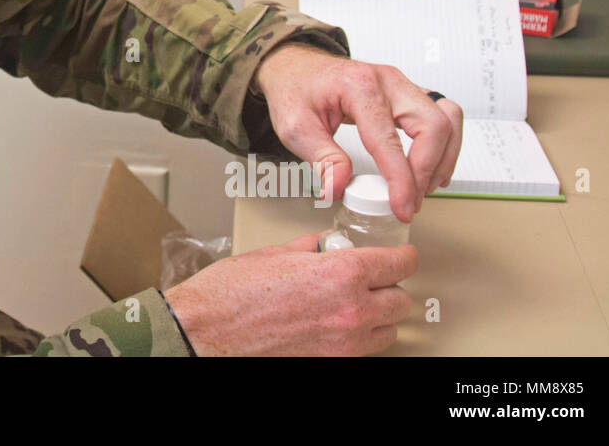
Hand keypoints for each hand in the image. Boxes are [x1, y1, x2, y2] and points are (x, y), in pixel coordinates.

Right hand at [163, 232, 416, 355]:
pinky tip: (335, 322)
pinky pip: (363, 349)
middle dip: (388, 286)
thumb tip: (322, 246)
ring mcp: (344, 343)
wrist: (206, 330)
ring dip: (377, 315)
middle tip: (370, 277)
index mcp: (341, 274)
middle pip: (400, 300)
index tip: (398, 255)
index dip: (401, 256)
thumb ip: (310, 248)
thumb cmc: (230, 293)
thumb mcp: (275, 254)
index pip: (399, 264)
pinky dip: (358, 336)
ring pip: (387, 330)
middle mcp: (351, 311)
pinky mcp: (331, 362)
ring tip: (353, 302)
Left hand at [252, 43, 462, 221]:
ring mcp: (402, 85)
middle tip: (411, 201)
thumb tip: (340, 188)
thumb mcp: (295, 126)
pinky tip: (432, 167)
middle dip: (427, 171)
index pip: (389, 139)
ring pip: (448, 119)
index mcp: (358, 86)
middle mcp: (388, 81)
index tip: (403, 207)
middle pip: (433, 125)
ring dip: (444, 158)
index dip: (401, 180)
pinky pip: (444, 116)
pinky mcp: (409, 93)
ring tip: (423, 188)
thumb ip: (321, 158)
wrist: (296, 68)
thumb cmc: (296, 89)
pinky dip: (445, 145)